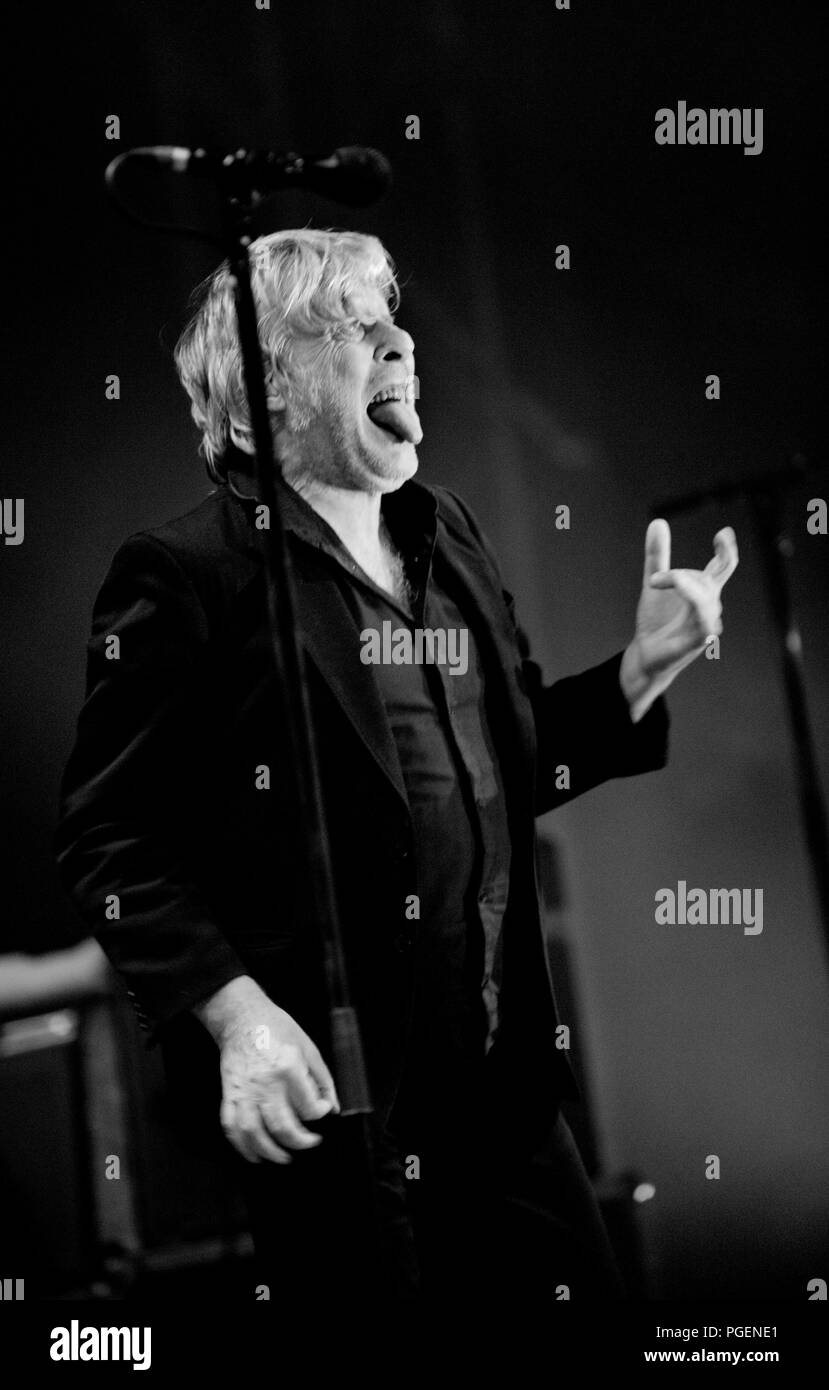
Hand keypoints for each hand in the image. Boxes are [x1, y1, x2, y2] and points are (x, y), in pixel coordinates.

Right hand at [194, 977, 339, 1163]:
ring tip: (283, 1157)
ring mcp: (244, 1091)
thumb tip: (333, 1107)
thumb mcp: (308, 1047)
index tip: (323, 1111)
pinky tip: (253, 1154)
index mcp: (288, 1068)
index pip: (309, 1106)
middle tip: (309, 1143)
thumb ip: (323, 1079)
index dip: (320, 1113)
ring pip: (254, 1133)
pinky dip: (241, 1146)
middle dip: (299, 1142)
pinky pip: (232, 1127)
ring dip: (269, 1152)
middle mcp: (265, 1083)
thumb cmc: (277, 1027)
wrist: (241, 1017)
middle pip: (282, 1126)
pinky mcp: (229, 1094)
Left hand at [620, 518, 738, 720]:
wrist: (645, 655)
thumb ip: (658, 555)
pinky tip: (690, 599)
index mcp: (701, 590)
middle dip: (722, 558)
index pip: (722, 567)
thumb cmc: (656, 621)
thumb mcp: (654, 583)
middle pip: (716, 577)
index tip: (724, 532)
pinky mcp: (698, 642)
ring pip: (707, 597)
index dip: (726, 549)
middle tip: (714, 540)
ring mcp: (705, 624)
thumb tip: (658, 522)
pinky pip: (705, 624)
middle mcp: (708, 605)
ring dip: (686, 583)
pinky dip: (698, 609)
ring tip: (659, 579)